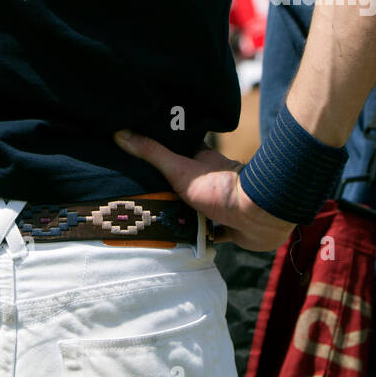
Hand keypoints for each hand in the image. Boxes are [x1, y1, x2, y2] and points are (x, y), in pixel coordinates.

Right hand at [113, 130, 294, 252]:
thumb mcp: (178, 168)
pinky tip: (190, 242)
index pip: (182, 150)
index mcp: (203, 159)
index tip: (146, 155)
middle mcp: (213, 178)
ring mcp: (223, 203)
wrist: (256, 215)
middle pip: (189, 181)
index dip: (167, 152)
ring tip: (162, 221)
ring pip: (201, 207)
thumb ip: (151, 153)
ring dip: (187, 214)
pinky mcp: (232, 226)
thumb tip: (120, 133)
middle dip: (173, 188)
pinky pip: (214, 232)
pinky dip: (204, 236)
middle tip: (149, 195)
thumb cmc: (217, 187)